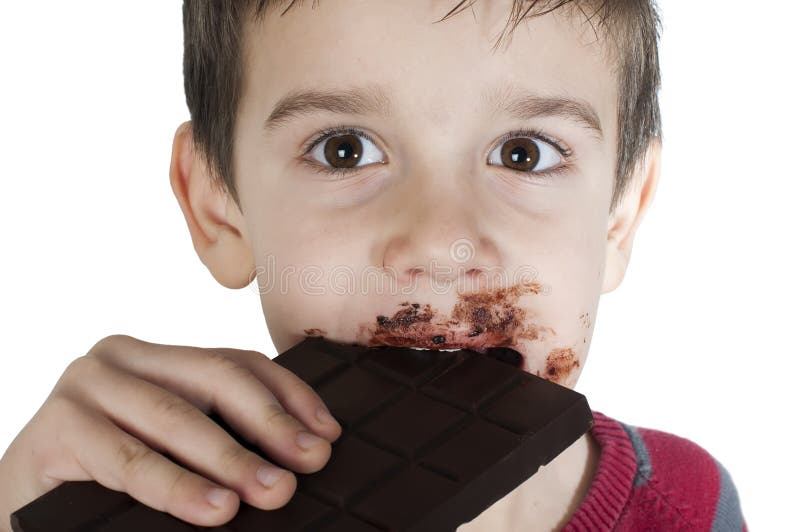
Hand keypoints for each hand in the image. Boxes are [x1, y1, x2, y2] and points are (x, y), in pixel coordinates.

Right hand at [0, 334, 341, 529]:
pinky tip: (213, 508)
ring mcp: (87, 385)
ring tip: (271, 492)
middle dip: (269, 425)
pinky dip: (176, 487)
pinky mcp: (57, 426)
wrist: (25, 506)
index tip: (327, 434)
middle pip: (215, 380)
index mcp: (158, 357)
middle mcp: (122, 357)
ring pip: (176, 418)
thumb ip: (216, 438)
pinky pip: (129, 460)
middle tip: (309, 464)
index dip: (289, 396)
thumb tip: (291, 461)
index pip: (238, 363)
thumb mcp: (172, 448)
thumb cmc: (105, 478)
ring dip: (229, 460)